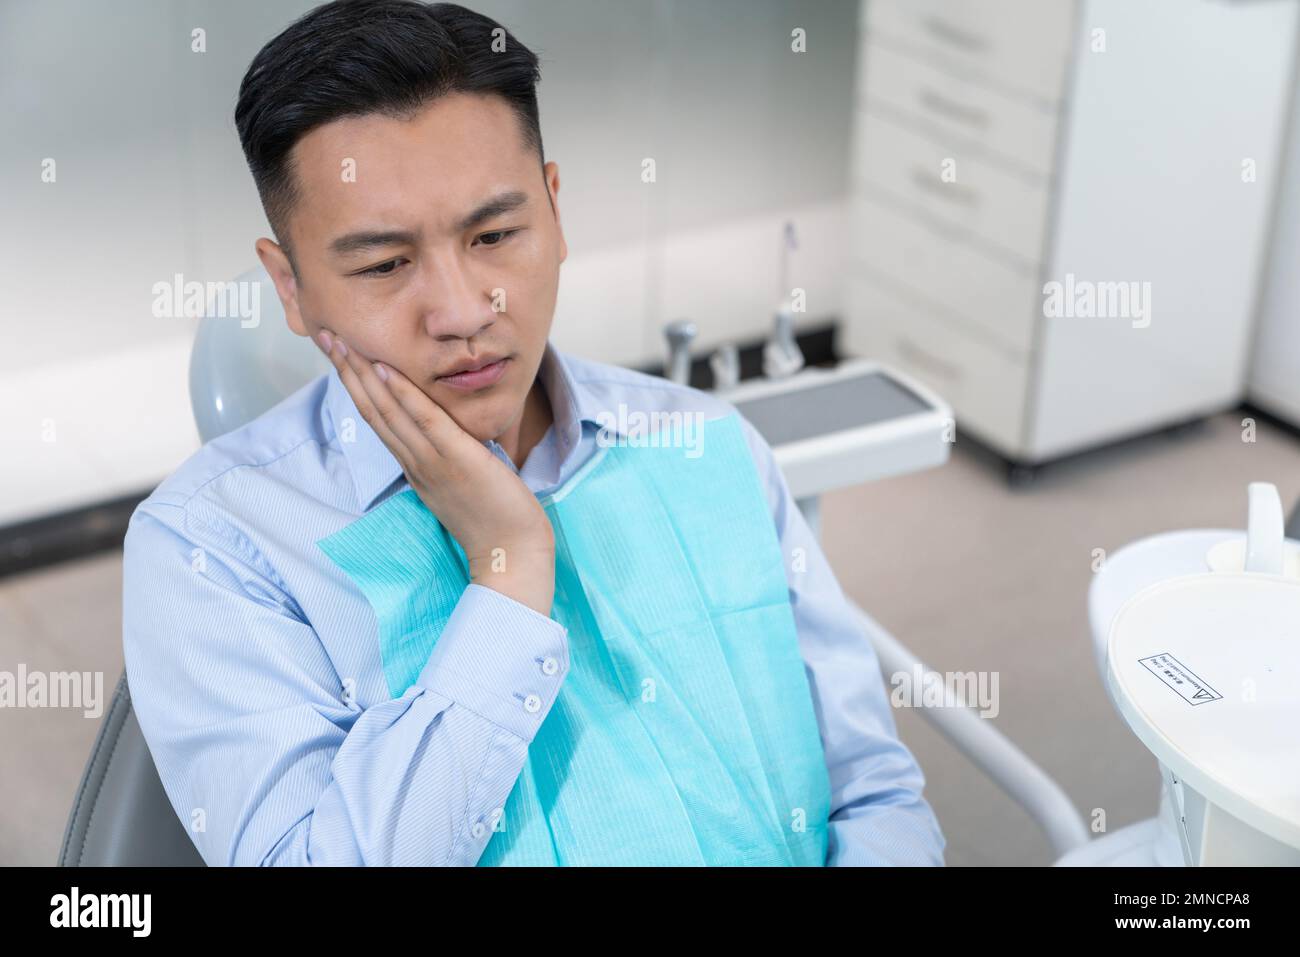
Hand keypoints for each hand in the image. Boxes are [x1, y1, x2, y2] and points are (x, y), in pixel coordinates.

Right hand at [317, 331, 555, 616]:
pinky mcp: (457, 461)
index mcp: (415, 467)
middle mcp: (415, 463)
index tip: (340, 355)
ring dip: (362, 374)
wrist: (511, 555)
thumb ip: (449, 457)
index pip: (378, 420)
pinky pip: (425, 422)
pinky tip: (385, 369)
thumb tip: (447, 430)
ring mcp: (432, 462)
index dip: (356, 386)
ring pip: (387, 412)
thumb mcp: (463, 482)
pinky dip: (403, 395)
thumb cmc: (495, 519)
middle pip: (372, 410)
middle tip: (325, 336)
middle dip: (347, 371)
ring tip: (342, 342)